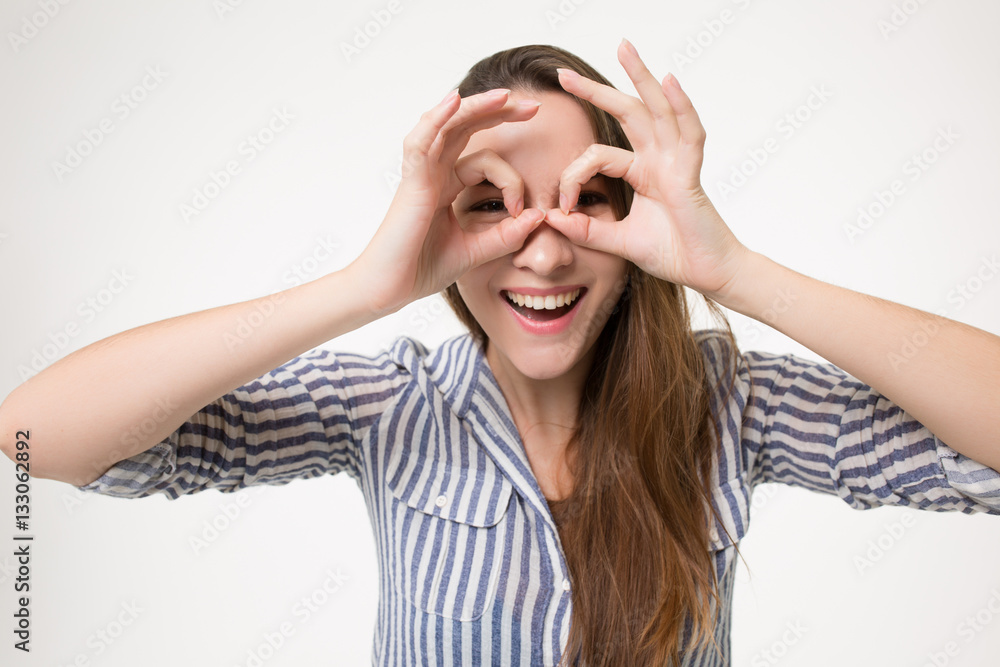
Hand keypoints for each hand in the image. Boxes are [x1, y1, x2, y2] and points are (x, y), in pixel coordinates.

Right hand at [349, 88, 546, 315]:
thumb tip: (539, 217)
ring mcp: (420, 174)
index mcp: (446, 185)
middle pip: (466, 128)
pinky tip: (455, 100)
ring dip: (476, 107)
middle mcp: (433, 173)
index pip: (483, 159)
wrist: (391, 289)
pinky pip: (421, 142)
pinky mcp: (411, 183)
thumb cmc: (422, 268)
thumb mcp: (476, 250)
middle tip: (533, 106)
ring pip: (447, 126)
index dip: (511, 178)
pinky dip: (437, 119)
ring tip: (505, 96)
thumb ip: (506, 235)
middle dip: (499, 112)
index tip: (521, 209)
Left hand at [543, 38, 749, 299]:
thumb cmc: (673, 254)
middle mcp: (658, 160)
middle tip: (562, 73)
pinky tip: (669, 80)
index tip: (559, 206)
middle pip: (626, 114)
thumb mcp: (620, 243)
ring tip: (624, 48)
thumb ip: (588, 231)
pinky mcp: (690, 173)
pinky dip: (681, 106)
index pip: (596, 156)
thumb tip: (552, 218)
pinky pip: (689, 133)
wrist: (707, 273)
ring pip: (655, 110)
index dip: (571, 176)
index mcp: (641, 173)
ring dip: (640, 77)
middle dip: (595, 91)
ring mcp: (675, 162)